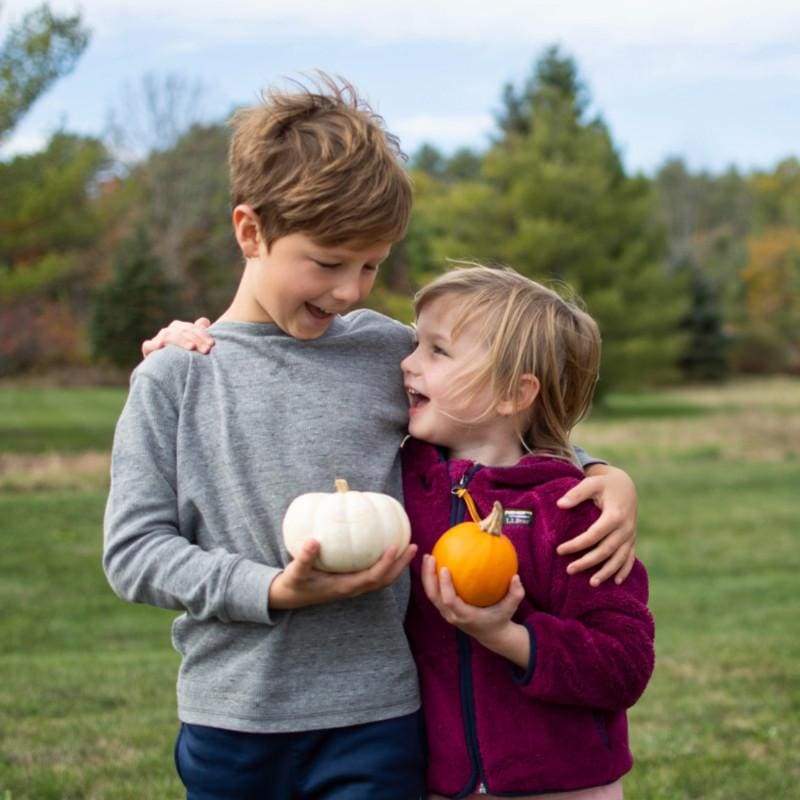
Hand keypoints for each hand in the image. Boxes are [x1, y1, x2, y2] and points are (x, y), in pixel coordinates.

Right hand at [141, 318, 214, 357]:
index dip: (203, 334)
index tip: (212, 344)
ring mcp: (158, 339)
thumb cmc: (185, 360)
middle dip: (196, 339)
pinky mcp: (148, 349)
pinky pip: (149, 345)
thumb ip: (200, 333)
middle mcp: (168, 331)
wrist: (167, 375)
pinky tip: (161, 346)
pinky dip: (154, 344)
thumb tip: (205, 321)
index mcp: (179, 328)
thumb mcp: (195, 347)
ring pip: (169, 335)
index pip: (192, 328)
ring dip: (181, 340)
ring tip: (191, 347)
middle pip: (182, 331)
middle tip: (206, 349)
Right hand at [269, 540, 417, 609]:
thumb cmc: (294, 583)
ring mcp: (353, 587)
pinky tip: (387, 548)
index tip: (394, 547)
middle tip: (414, 546)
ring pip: (382, 579)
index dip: (385, 564)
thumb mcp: (296, 571)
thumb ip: (304, 558)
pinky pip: (374, 574)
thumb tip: (313, 541)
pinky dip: (385, 564)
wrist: (289, 597)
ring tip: (408, 547)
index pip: (372, 578)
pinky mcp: (351, 582)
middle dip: (401, 565)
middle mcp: (353, 589)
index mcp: (345, 587)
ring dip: (397, 566)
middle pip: (385, 580)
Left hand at [420, 553, 524, 641]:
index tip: (445, 568)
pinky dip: (432, 578)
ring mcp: (447, 613)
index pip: (450, 601)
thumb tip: (516, 577)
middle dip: (429, 577)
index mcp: (465, 615)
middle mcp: (452, 615)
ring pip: (431, 594)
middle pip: (434, 596)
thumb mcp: (510, 608)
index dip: (445, 585)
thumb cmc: (500, 618)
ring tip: (427, 556)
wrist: (491, 634)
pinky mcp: (445, 608)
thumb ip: (515, 594)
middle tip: (431, 557)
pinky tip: (435, 562)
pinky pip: (435, 592)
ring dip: (427, 576)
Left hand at [556, 464, 637, 585]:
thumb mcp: (591, 483)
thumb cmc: (605, 484)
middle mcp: (626, 528)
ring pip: (619, 558)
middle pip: (606, 550)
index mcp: (615, 515)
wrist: (625, 485)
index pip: (594, 535)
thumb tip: (560, 505)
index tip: (560, 550)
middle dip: (588, 562)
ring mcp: (631, 535)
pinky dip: (624, 570)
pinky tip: (616, 582)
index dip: (577, 544)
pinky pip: (630, 558)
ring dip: (606, 572)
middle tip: (569, 570)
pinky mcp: (632, 539)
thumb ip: (576, 493)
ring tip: (592, 583)